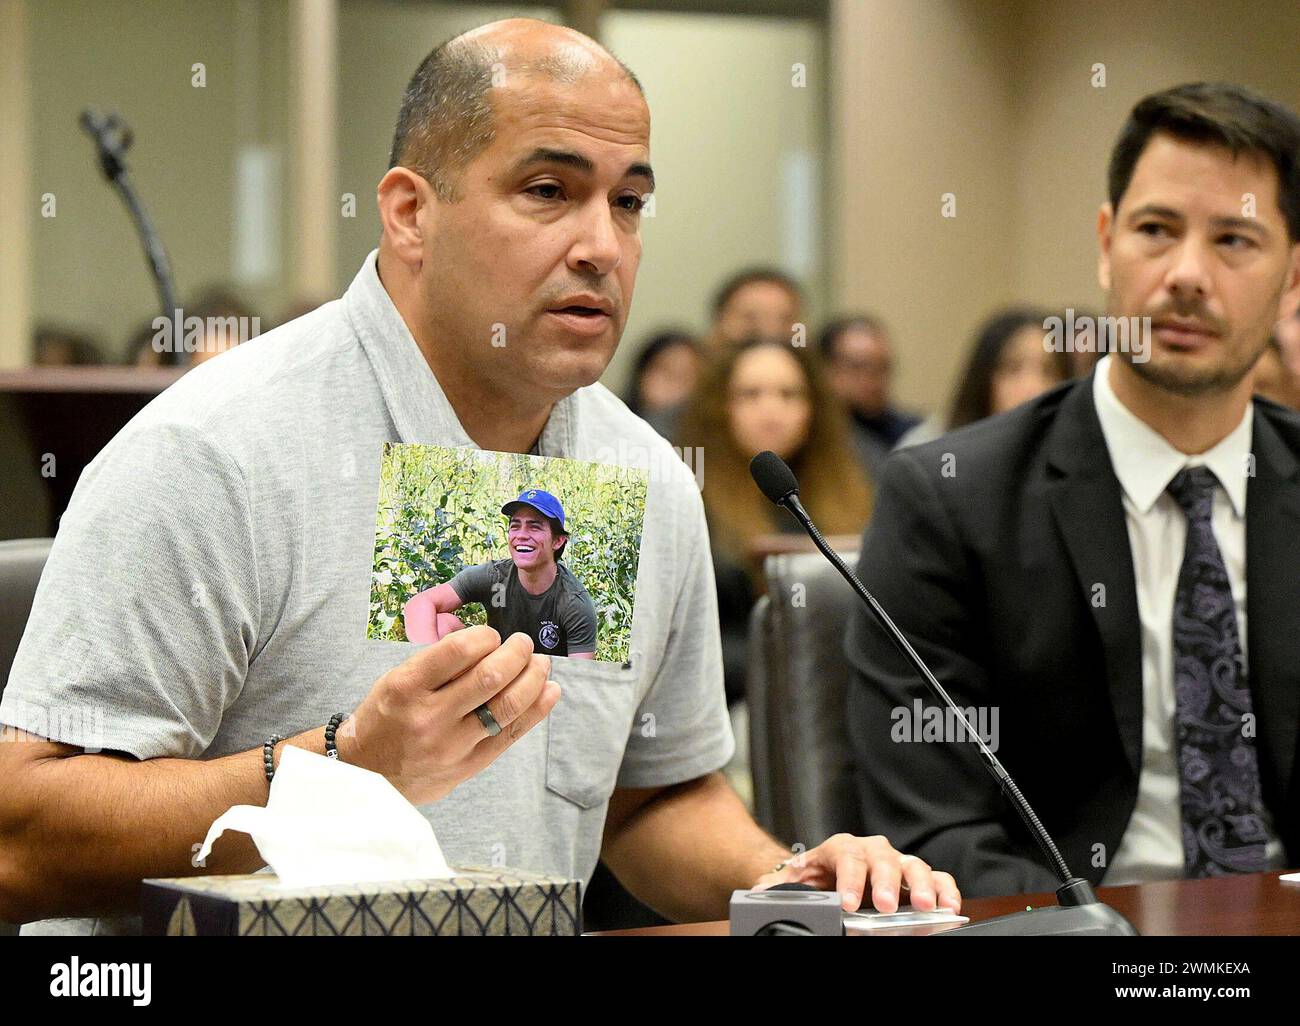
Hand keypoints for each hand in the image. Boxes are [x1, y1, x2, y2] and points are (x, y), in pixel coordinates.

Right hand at [339, 625, 560, 804]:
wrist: (366, 775)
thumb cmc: (385, 718)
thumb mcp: (396, 680)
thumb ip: (438, 664)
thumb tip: (488, 643)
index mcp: (406, 687)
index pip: (457, 650)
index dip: (484, 636)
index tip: (491, 635)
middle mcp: (429, 716)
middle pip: (490, 677)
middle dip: (517, 653)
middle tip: (523, 644)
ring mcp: (451, 745)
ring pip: (506, 706)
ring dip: (533, 679)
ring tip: (541, 664)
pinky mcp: (467, 766)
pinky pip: (510, 735)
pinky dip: (536, 710)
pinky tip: (550, 692)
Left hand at [752, 833, 960, 913]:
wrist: (821, 873)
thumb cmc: (809, 876)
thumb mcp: (789, 879)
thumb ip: (775, 885)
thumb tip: (758, 891)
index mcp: (839, 848)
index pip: (846, 858)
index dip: (849, 880)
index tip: (848, 902)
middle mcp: (870, 851)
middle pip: (882, 859)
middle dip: (886, 882)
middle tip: (887, 905)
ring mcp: (894, 863)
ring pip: (912, 865)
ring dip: (921, 886)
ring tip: (927, 907)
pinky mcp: (913, 878)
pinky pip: (935, 877)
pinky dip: (944, 889)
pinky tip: (949, 906)